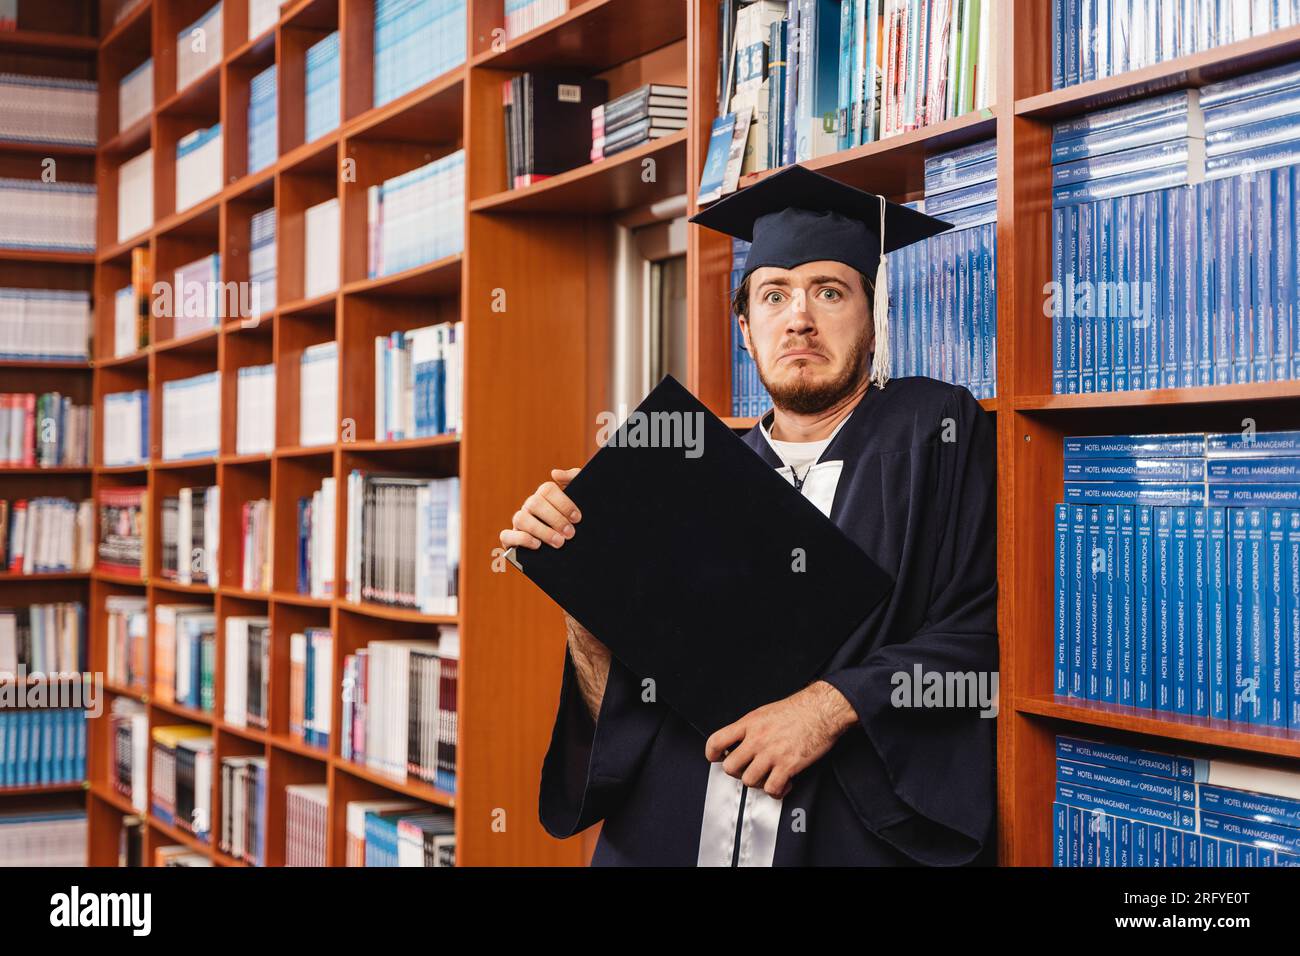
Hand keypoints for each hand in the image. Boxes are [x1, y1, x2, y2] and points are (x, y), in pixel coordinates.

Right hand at [499, 467, 581, 549]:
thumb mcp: (580, 499)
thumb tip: (555, 473)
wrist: (576, 549)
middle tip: (570, 534)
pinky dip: (521, 539)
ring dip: (541, 530)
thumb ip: (573, 478)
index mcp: (544, 495)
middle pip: (535, 503)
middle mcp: (529, 506)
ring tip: (559, 543)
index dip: (563, 503)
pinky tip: (537, 545)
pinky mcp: (511, 540)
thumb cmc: (574, 521)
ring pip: (520, 518)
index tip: (577, 518)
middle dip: (555, 519)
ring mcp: (519, 522)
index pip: (548, 490)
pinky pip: (506, 536)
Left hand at [703, 681, 858, 798]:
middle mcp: (756, 739)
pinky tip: (783, 783)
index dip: (712, 753)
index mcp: (749, 724)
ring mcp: (771, 753)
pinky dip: (777, 791)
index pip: (716, 741)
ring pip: (749, 781)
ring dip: (759, 782)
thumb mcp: (765, 711)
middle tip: (748, 769)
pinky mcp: (787, 765)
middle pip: (730, 767)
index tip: (717, 758)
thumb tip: (741, 741)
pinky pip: (772, 789)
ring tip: (768, 777)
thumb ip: (750, 727)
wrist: (822, 710)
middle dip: (738, 772)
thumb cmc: (798, 709)